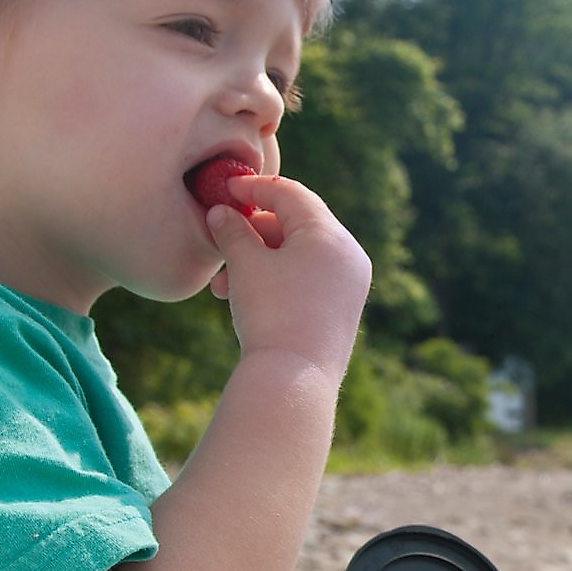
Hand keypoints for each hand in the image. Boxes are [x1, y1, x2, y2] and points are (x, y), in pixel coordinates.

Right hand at [204, 175, 370, 380]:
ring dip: (259, 263)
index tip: (226, 190)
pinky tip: (247, 299)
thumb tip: (220, 214)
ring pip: (299, 257)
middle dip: (251, 235)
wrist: (295, 382)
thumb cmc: (270, 315)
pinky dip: (278, 281)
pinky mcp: (343, 311)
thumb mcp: (245, 265)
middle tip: (220, 246)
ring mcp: (350, 286)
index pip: (290, 194)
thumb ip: (232, 232)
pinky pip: (308, 281)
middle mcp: (349, 256)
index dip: (254, 188)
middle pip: (295, 226)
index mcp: (331, 235)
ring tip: (223, 287)